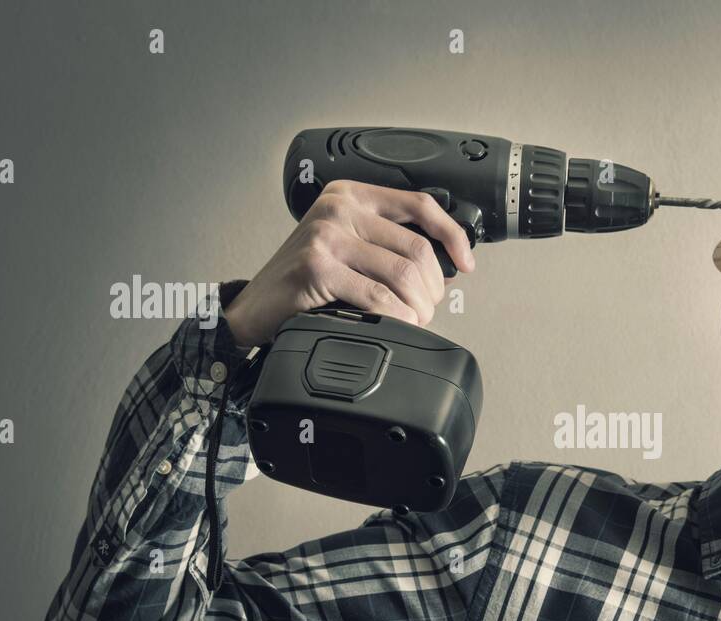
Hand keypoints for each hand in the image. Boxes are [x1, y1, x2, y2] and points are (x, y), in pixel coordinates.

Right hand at [223, 180, 475, 346]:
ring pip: (403, 274)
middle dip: (434, 288)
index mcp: (351, 196)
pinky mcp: (317, 268)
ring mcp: (326, 236)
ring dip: (419, 307)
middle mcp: (339, 209)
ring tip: (414, 320)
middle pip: (416, 248)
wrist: (255, 308)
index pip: (420, 204)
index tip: (466, 263)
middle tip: (428, 308)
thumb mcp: (346, 248)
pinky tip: (398, 324)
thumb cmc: (303, 283)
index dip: (452, 235)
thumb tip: (446, 266)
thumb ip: (387, 246)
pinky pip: (378, 297)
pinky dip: (398, 317)